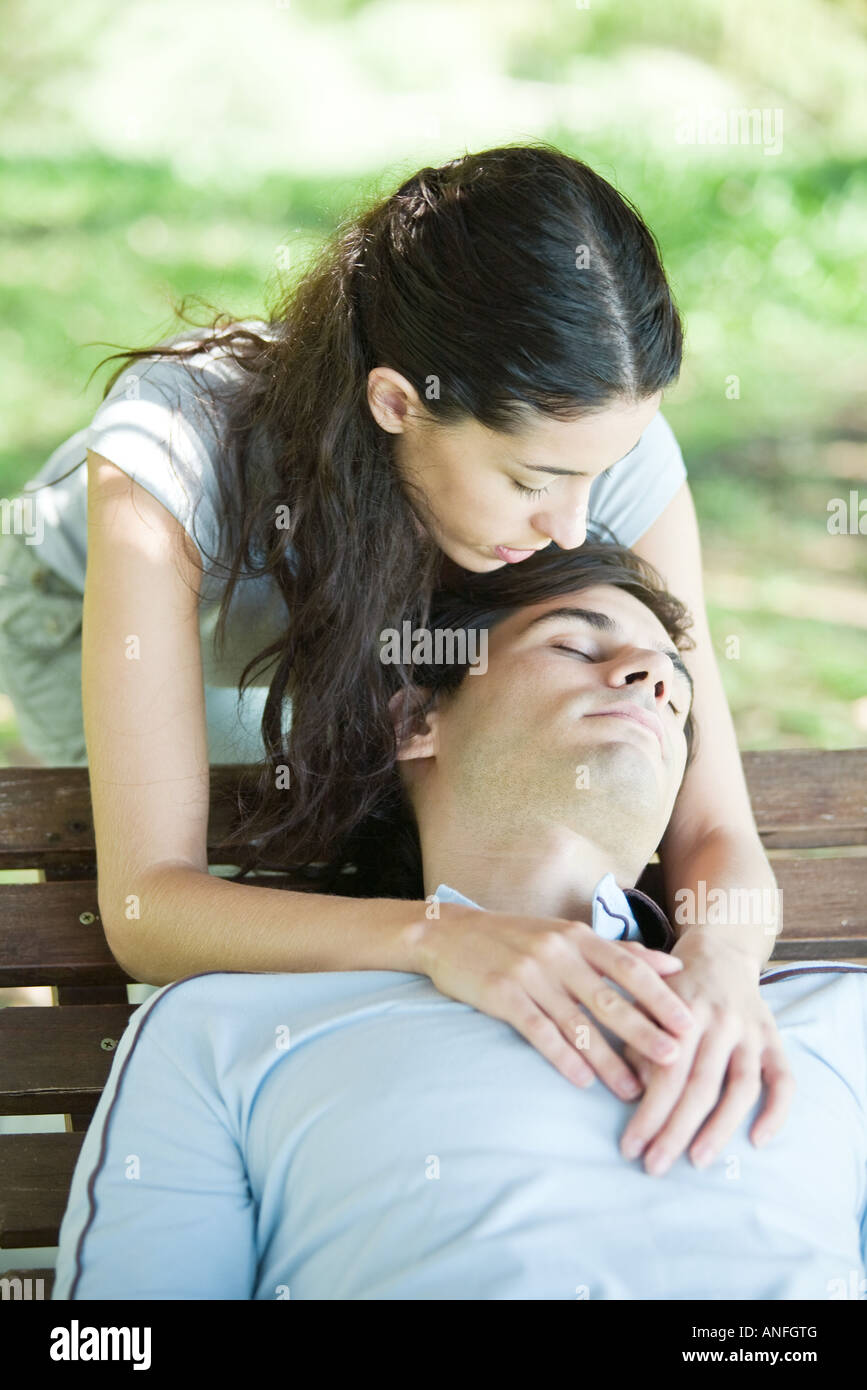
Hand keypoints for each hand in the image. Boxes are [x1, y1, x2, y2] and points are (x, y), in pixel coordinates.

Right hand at [413, 904, 694, 1099]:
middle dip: (644, 1032)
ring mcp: (530, 974)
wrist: (451, 934)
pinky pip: (539, 1031)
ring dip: (608, 1060)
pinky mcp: (503, 995)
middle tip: (675, 1060)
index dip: (661, 997)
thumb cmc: (518, 938)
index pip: (630, 967)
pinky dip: (563, 1057)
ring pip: (577, 1023)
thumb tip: (673, 965)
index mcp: (579, 937)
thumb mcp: (567, 936)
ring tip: (632, 1090)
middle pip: (609, 998)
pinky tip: (583, 1081)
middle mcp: (558, 953)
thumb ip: (619, 951)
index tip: (690, 1024)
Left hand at [618, 928, 794, 1175]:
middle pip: (701, 1086)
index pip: (666, 1072)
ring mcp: (751, 1031)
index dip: (649, 1114)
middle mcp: (720, 1021)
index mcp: (682, 1011)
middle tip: (655, 1166)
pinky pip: (784, 1079)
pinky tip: (757, 1140)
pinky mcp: (774, 1038)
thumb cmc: (671, 985)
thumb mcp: (645, 1000)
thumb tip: (636, 1092)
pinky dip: (777, 1111)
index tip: (632, 1147)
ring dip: (720, 1129)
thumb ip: (638, 1040)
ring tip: (698, 1161)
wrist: (719, 951)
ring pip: (741, 1087)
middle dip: (676, 1131)